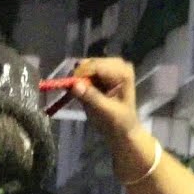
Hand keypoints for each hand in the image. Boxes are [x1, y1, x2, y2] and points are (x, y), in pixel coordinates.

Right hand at [70, 59, 157, 183]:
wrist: (122, 130)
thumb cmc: (118, 122)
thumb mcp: (105, 112)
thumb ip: (91, 97)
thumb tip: (75, 86)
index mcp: (123, 72)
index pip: (97, 66)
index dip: (82, 74)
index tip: (70, 87)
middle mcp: (117, 65)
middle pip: (90, 63)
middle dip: (79, 76)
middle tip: (71, 92)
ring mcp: (109, 68)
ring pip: (84, 66)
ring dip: (78, 79)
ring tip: (77, 94)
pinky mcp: (101, 73)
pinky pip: (83, 72)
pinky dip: (79, 81)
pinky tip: (80, 92)